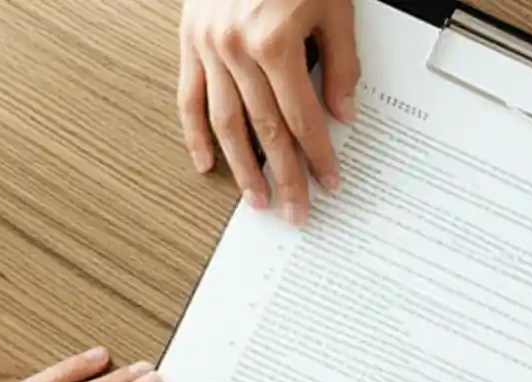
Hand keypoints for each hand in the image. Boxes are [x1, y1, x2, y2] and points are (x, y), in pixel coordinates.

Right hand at [179, 0, 359, 225]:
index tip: (329, 183)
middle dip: (285, 177)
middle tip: (297, 211)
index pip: (302, 117)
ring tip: (257, 200)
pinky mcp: (190, 43)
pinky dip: (195, 136)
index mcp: (275, 41)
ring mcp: (209, 49)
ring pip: (226, 124)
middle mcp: (238, 50)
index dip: (318, 156)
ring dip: (242, 169)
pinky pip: (189, 100)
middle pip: (265, 130)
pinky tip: (206, 165)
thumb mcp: (333, 5)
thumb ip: (341, 62)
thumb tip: (343, 114)